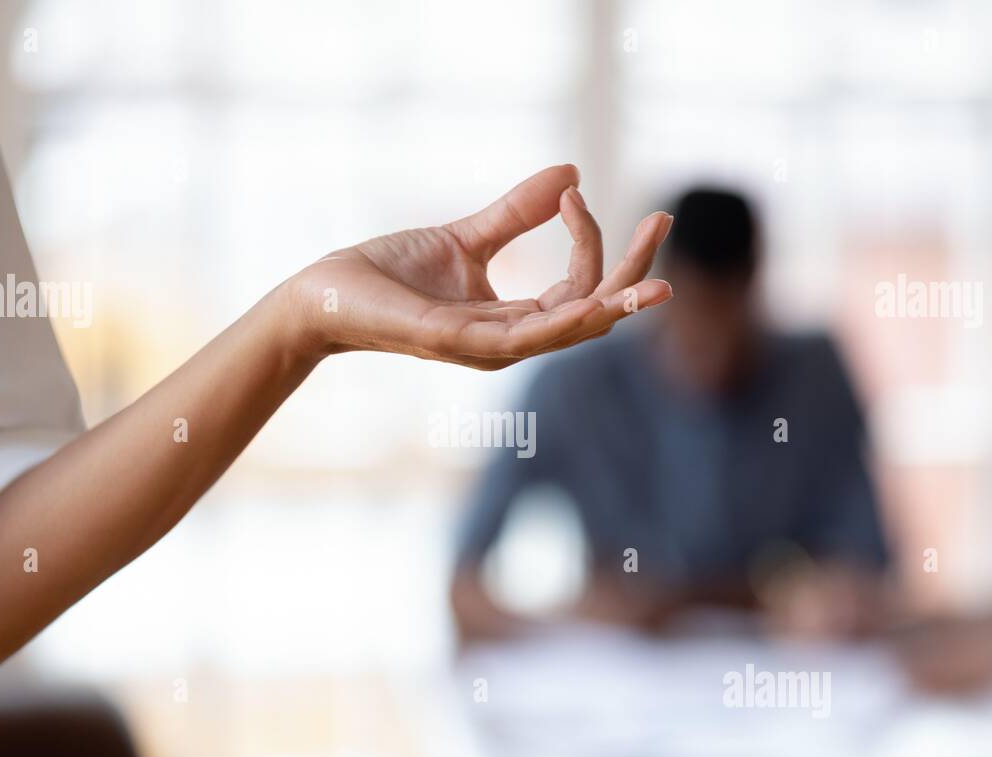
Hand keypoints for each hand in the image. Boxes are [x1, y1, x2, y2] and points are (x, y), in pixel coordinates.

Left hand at [280, 164, 672, 368]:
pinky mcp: (458, 341)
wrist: (329, 292)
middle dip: (633, 276)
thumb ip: (517, 213)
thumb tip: (572, 175)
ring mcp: (486, 346)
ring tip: (657, 284)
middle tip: (663, 222)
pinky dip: (561, 322)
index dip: (590, 240)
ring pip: (568, 331)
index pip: (580, 288)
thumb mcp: (467, 237)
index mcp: (514, 321)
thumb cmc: (391, 274)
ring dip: (615, 305)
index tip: (574, 192)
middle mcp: (509, 341)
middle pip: (590, 313)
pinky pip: (523, 338)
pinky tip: (594, 303)